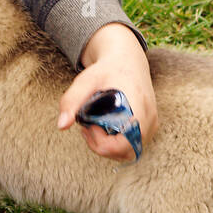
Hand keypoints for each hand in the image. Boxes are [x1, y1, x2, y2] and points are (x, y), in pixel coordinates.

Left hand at [58, 23, 157, 162]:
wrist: (126, 59)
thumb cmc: (106, 69)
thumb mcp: (85, 81)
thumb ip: (71, 101)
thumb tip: (61, 125)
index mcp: (138, 109)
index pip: (124, 145)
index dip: (102, 143)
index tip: (90, 125)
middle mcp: (149, 120)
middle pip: (125, 152)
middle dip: (102, 146)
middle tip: (88, 126)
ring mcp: (151, 126)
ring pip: (129, 153)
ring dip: (108, 147)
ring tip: (95, 127)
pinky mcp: (149, 128)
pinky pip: (132, 146)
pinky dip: (116, 144)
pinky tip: (104, 128)